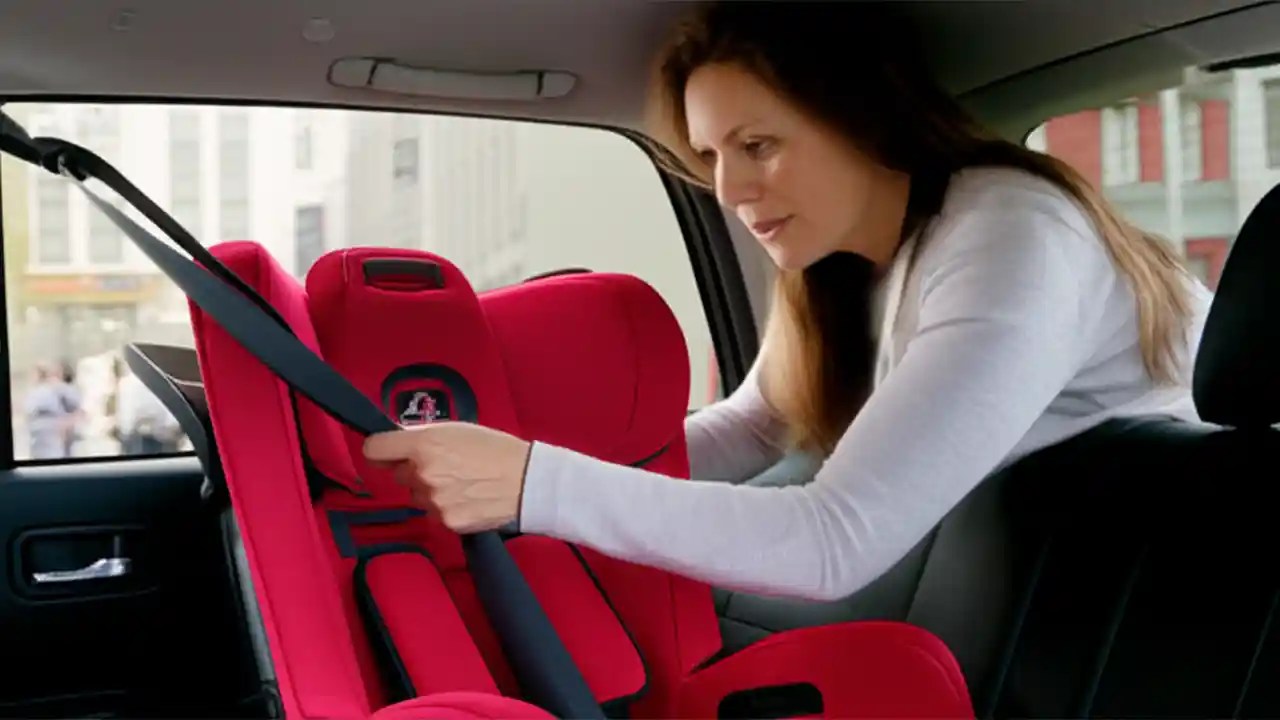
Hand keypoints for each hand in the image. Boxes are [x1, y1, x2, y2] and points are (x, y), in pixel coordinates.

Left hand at [363, 422, 532, 533]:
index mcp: (424, 444)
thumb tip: (397, 442)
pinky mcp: (445, 521)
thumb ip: (423, 435)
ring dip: (430, 490)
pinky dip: (445, 507)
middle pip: (398, 474)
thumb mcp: (458, 429)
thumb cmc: (496, 449)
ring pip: (416, 496)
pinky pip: (434, 513)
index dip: (380, 449)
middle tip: (446, 465)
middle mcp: (423, 473)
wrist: (527, 481)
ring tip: (462, 483)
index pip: (375, 449)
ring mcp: (433, 500)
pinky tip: (468, 498)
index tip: (387, 452)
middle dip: (414, 470)